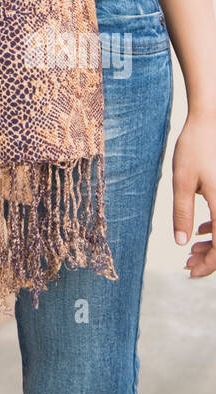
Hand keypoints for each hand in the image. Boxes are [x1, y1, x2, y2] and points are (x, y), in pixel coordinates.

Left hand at [172, 109, 215, 277]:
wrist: (210, 121)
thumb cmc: (194, 148)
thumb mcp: (181, 181)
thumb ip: (182, 213)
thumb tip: (181, 243)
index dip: (208, 266)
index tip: (189, 272)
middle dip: (209, 259)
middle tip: (187, 264)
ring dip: (213, 245)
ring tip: (190, 250)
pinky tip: (199, 232)